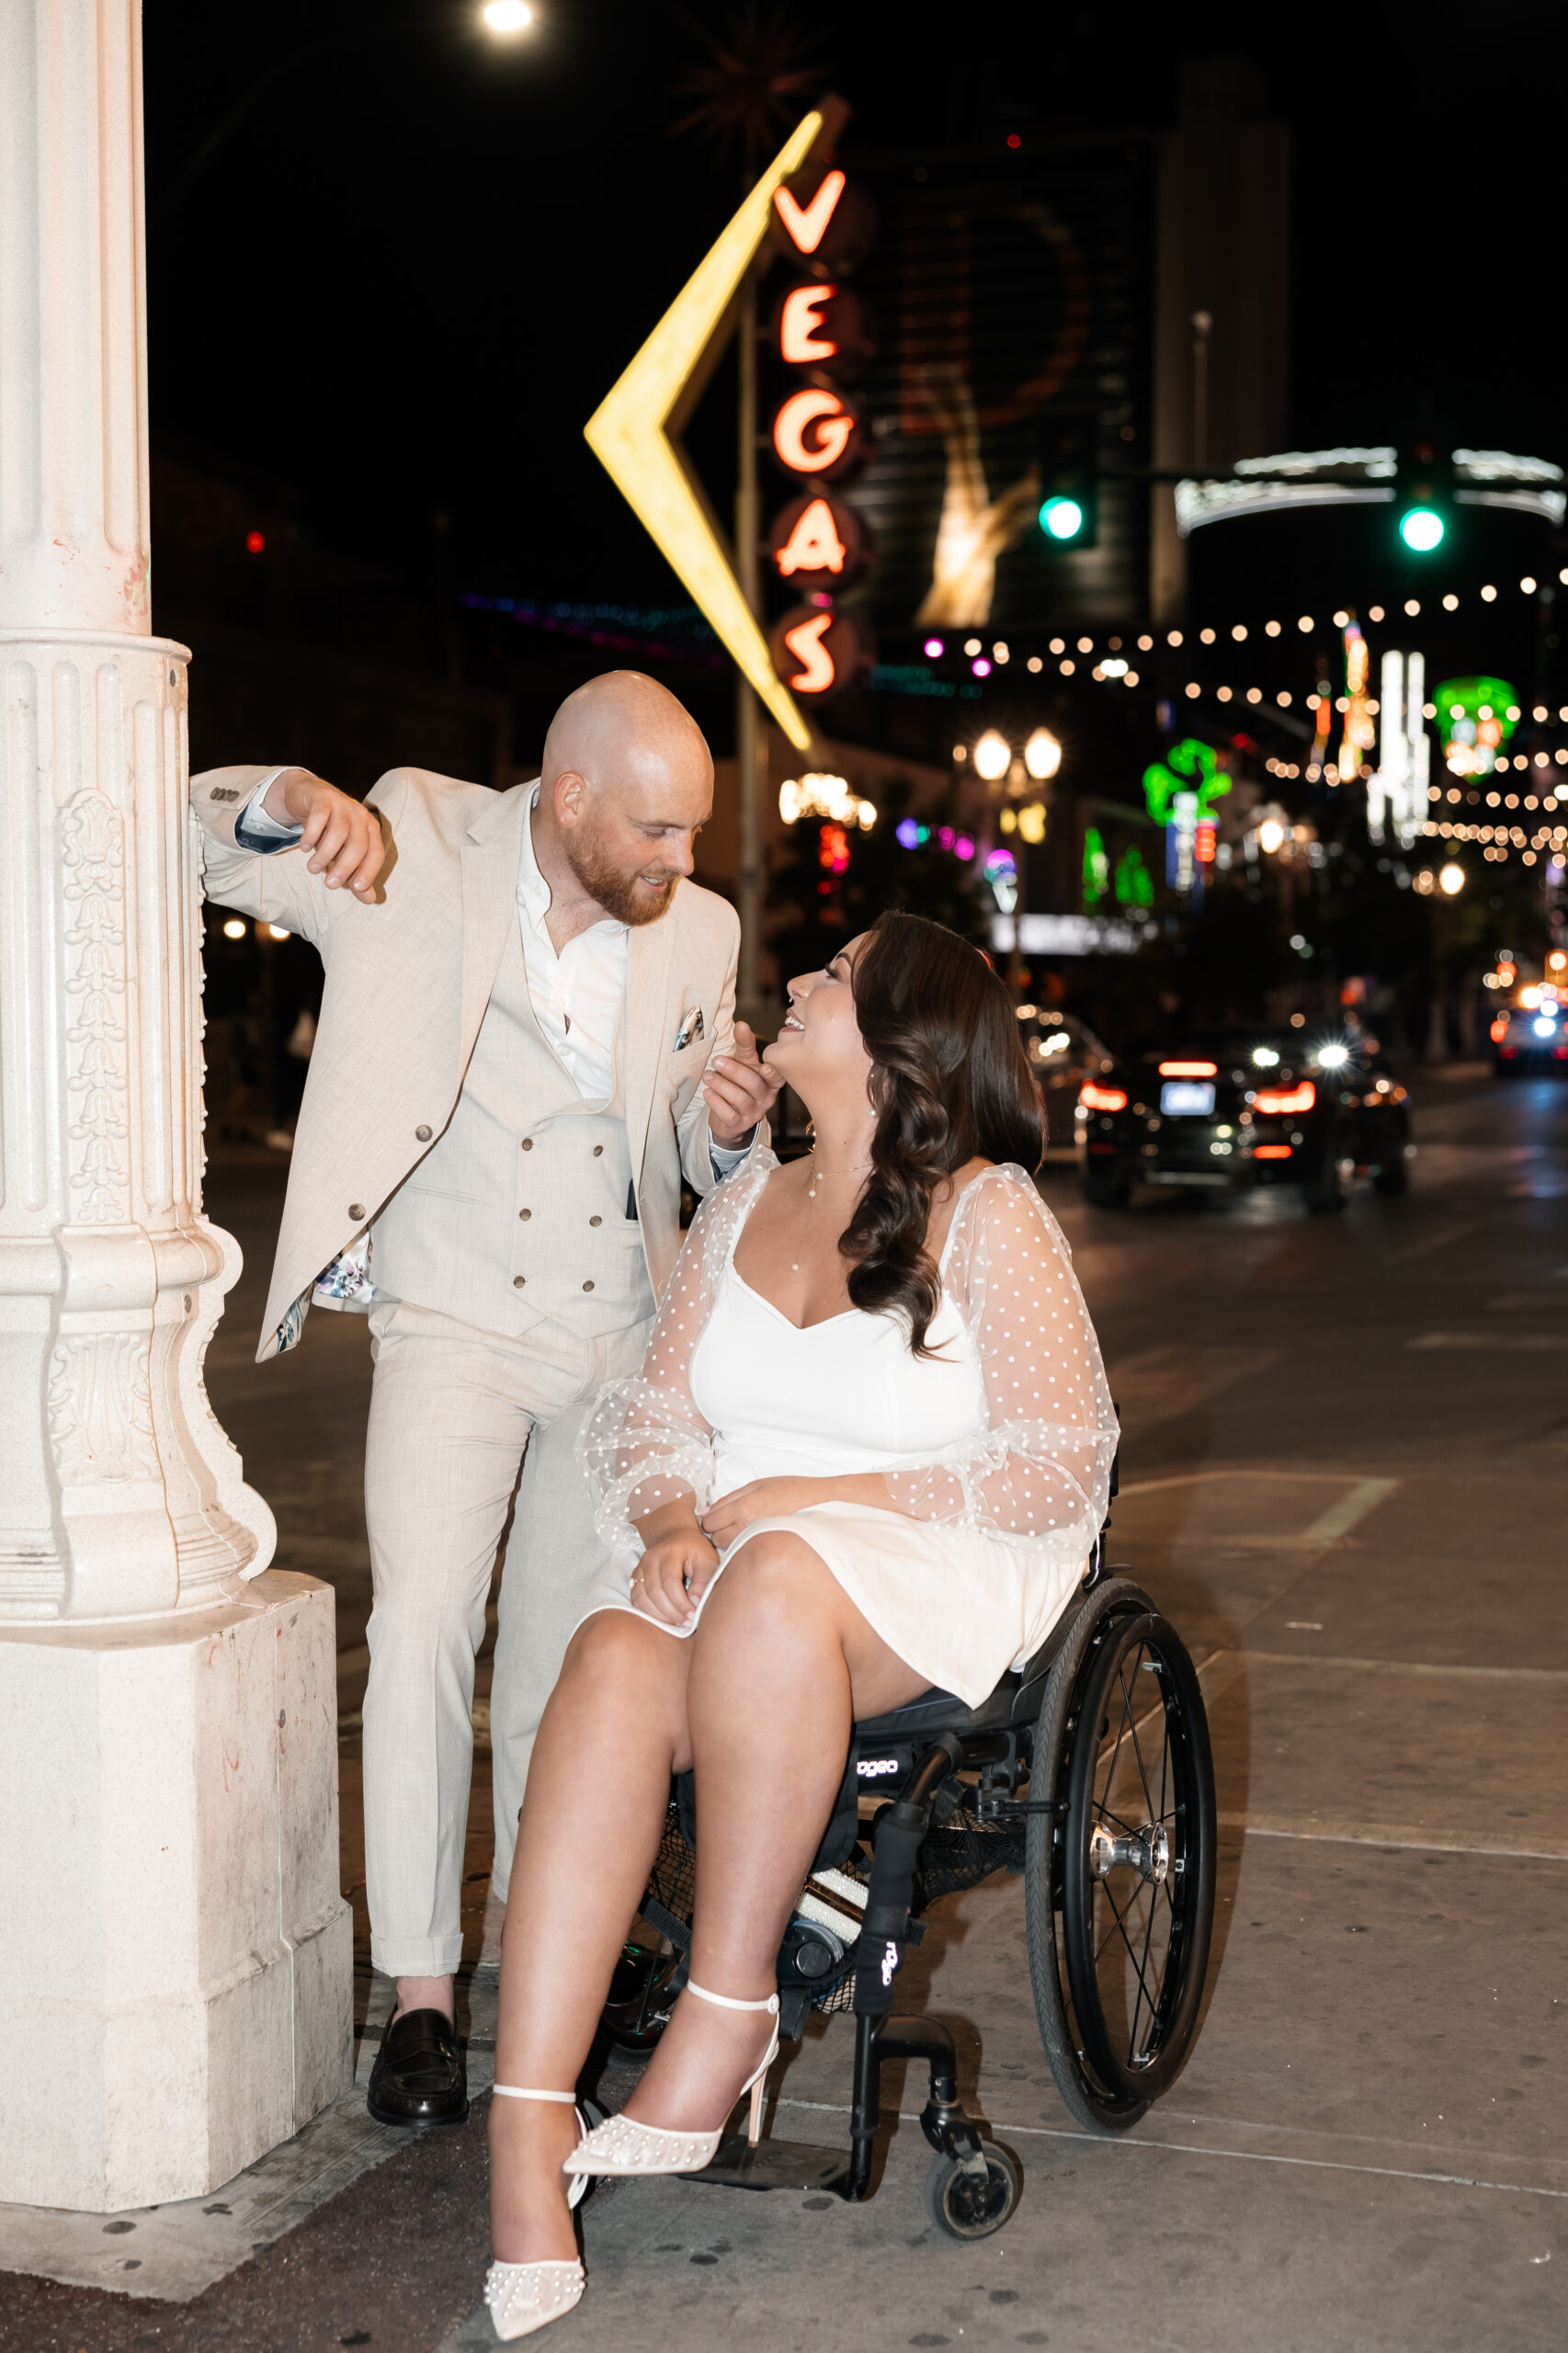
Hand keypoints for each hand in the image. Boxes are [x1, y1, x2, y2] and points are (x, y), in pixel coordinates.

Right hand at [266, 769, 383, 900]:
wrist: (309, 796)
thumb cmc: (330, 829)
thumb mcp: (343, 852)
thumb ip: (356, 874)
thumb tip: (370, 900)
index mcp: (371, 829)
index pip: (376, 853)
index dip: (368, 871)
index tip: (356, 888)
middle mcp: (360, 815)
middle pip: (357, 844)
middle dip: (345, 867)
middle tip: (330, 885)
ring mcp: (342, 804)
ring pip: (338, 832)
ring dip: (325, 854)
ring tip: (313, 869)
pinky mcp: (323, 797)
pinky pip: (319, 817)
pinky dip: (312, 835)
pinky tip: (305, 848)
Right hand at [630, 1523, 719, 1625]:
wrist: (675, 1536)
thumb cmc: (695, 1550)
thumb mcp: (708, 1560)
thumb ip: (704, 1580)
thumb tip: (696, 1603)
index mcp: (670, 1552)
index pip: (670, 1581)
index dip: (681, 1603)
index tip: (694, 1615)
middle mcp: (650, 1559)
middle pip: (655, 1592)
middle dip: (672, 1612)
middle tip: (688, 1623)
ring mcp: (640, 1568)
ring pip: (642, 1598)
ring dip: (660, 1616)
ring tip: (678, 1622)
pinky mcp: (635, 1578)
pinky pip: (636, 1600)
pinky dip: (649, 1613)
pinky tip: (665, 1617)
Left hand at [699, 1477, 827, 1549]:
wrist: (821, 1503)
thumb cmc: (791, 1490)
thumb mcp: (757, 1485)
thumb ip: (727, 1499)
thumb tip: (703, 1512)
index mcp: (745, 1508)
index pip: (709, 1522)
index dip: (711, 1518)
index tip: (719, 1515)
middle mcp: (749, 1528)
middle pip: (715, 1539)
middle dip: (719, 1530)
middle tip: (735, 1520)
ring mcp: (757, 1543)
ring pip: (727, 1549)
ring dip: (730, 1540)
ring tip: (747, 1528)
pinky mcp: (765, 1551)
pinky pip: (742, 1554)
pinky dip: (743, 1547)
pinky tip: (755, 1537)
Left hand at [701, 1019, 783, 1148]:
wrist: (728, 1116)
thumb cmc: (739, 1083)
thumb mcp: (743, 1062)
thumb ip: (744, 1044)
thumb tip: (742, 1024)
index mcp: (771, 1082)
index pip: (776, 1077)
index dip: (772, 1073)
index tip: (763, 1065)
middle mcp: (765, 1098)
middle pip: (754, 1085)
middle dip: (734, 1071)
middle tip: (717, 1060)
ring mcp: (753, 1113)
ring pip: (740, 1099)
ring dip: (722, 1085)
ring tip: (707, 1075)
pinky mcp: (739, 1125)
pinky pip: (729, 1114)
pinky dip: (716, 1102)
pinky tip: (708, 1092)